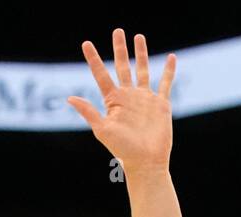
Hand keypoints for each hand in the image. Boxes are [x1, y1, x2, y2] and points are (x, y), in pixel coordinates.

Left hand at [68, 29, 176, 174]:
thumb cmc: (123, 150)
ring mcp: (145, 99)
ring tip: (138, 36)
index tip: (86, 43)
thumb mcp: (103, 130)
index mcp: (113, 101)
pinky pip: (166, 83)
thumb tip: (69, 98)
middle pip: (123, 66)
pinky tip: (171, 58)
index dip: (93, 59)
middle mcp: (128, 96)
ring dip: (141, 53)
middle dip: (120, 49)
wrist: (147, 162)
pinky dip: (169, 71)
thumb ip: (89, 112)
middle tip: (117, 31)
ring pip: (143, 70)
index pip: (101, 74)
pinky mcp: (161, 104)